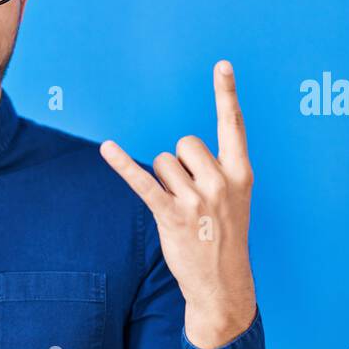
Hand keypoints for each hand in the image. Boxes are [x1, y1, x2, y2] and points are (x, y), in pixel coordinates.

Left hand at [100, 60, 256, 348]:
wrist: (223, 283)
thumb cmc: (225, 237)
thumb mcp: (235, 200)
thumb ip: (217, 170)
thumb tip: (182, 151)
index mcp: (241, 174)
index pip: (233, 126)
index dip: (226, 94)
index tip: (222, 65)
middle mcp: (220, 182)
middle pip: (184, 143)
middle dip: (179, 163)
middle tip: (189, 194)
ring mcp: (196, 200)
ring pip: (162, 162)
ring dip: (163, 180)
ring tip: (179, 208)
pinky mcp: (171, 216)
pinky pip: (142, 181)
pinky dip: (122, 164)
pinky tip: (107, 149)